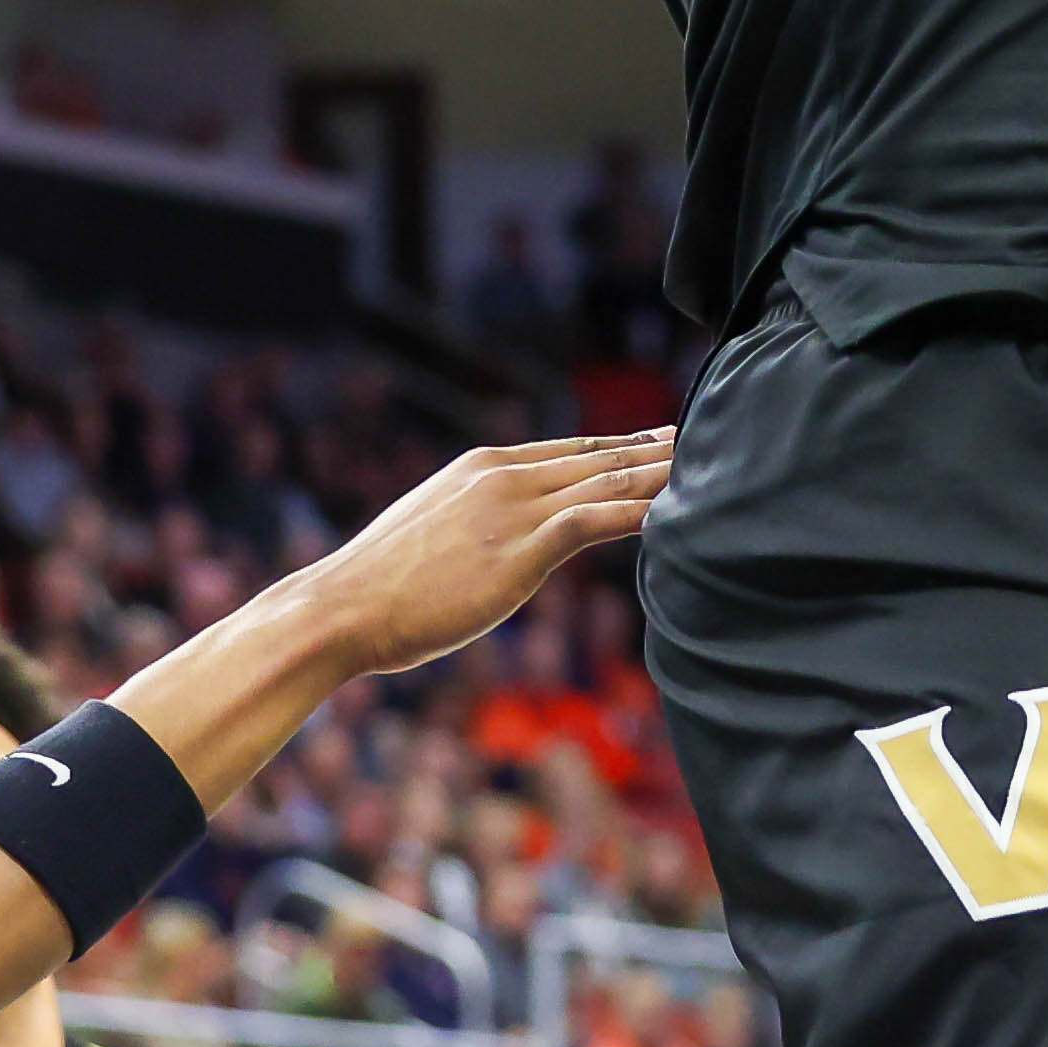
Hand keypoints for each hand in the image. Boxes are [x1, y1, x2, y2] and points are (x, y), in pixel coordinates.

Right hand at [284, 432, 676, 680]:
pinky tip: (671, 513)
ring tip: (704, 469)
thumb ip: (475, 524)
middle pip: (596, 457)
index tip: (653, 438)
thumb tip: (498, 542)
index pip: (567, 450)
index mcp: (481, 467)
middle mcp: (503, 476)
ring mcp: (514, 509)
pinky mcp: (522, 549)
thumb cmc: (379, 586)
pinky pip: (595, 519)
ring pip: (605, 481)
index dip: (616, 445)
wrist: (343, 608)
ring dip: (658, 475)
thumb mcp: (433, 533)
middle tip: (697, 440)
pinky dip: (638, 512)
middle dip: (650, 451)